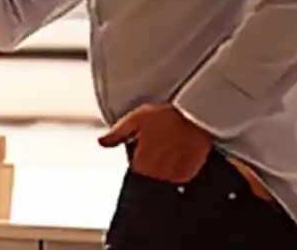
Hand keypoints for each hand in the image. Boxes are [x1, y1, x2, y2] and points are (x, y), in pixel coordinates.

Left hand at [98, 103, 212, 183]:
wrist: (194, 115)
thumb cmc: (164, 116)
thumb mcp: (135, 120)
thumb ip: (116, 134)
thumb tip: (102, 142)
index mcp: (142, 164)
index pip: (135, 174)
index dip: (136, 162)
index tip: (140, 152)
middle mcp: (159, 174)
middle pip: (148, 179)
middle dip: (148, 167)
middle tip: (156, 148)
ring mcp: (175, 176)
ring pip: (163, 181)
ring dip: (162, 172)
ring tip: (167, 151)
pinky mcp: (189, 173)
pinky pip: (178, 180)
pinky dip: (175, 172)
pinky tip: (176, 156)